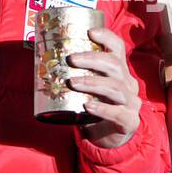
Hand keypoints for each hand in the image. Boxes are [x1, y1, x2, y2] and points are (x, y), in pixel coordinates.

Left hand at [66, 27, 142, 149]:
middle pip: (115, 65)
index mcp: (120, 71)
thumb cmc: (94, 109)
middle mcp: (128, 84)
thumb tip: (40, 58)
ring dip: (92, 83)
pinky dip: (102, 108)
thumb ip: (75, 75)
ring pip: (116, 87)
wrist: (107, 139)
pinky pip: (117, 113)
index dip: (106, 37)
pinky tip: (87, 105)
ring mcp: (131, 103)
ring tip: (72, 82)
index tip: (89, 32)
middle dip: (92, 59)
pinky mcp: (129, 121)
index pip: (118, 48)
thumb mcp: (88, 89)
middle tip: (71, 59)